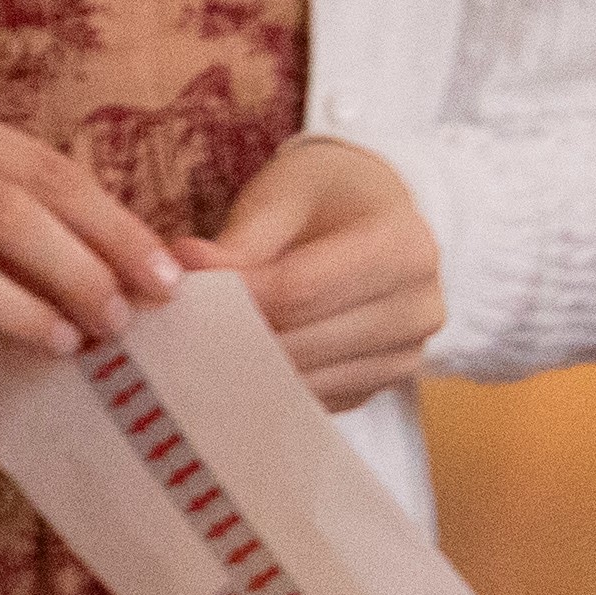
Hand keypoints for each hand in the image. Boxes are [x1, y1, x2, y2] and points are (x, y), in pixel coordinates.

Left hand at [183, 138, 443, 409]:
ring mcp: (408, 354)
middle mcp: (419, 308)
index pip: (303, 289)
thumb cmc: (326, 195)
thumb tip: (187, 267)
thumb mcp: (283, 196)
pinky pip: (320, 399)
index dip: (237, 297)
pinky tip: (238, 362)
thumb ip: (241, 240)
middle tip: (176, 323)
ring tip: (200, 341)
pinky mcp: (386, 383)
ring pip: (310, 379)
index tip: (181, 291)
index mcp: (403, 247)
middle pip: (305, 341)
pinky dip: (273, 385)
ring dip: (248, 367)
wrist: (375, 212)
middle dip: (234, 334)